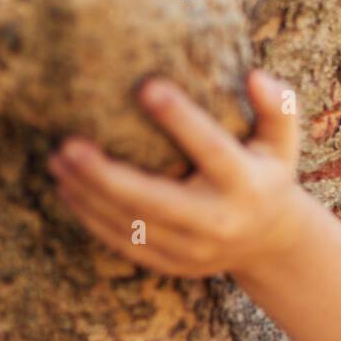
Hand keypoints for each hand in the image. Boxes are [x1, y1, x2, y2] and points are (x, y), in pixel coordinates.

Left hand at [47, 69, 306, 278]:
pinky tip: (68, 188)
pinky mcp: (173, 265)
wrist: (270, 241)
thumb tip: (253, 75)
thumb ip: (278, 106)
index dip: (182, 120)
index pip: (213, 150)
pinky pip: (124, 243)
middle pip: (155, 200)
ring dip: (88, 194)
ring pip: (130, 224)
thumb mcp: (283, 141)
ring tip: (57, 160)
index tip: (146, 86)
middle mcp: (220, 220)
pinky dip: (91, 217)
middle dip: (107, 176)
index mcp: (248, 184)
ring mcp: (194, 249)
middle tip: (68, 144)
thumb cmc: (267, 172)